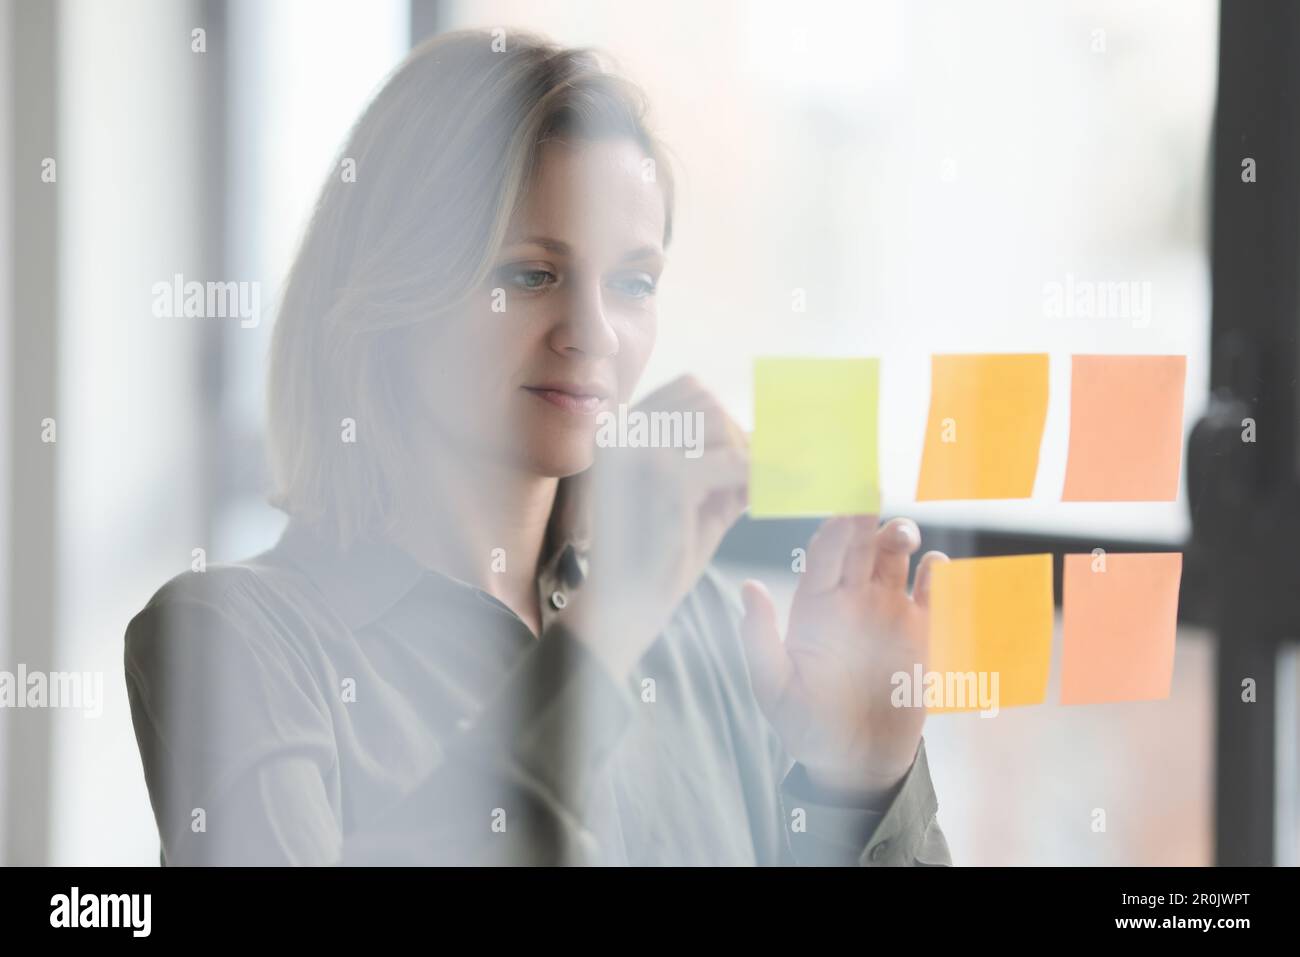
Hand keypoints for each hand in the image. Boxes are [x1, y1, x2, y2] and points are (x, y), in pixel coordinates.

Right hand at [566, 375, 748, 677]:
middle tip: (756, 474)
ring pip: (721, 424)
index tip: (751, 449)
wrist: (618, 607)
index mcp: (623, 431)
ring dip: (745, 457)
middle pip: (707, 400)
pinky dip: (756, 477)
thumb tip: (770, 442)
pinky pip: (735, 462)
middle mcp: (625, 431)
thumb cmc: (654, 558)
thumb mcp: (694, 502)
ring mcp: (642, 449)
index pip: (689, 388)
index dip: (727, 417)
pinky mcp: (666, 477)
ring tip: (750, 492)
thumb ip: (725, 470)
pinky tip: (760, 499)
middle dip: (737, 435)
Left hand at [739, 515, 947, 802]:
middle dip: (867, 515)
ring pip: (894, 556)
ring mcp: (886, 612)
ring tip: (903, 535)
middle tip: (873, 491)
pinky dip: (936, 572)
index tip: (843, 504)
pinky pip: (931, 590)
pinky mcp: (919, 632)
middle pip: (860, 543)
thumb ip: (760, 639)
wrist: (857, 763)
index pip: (824, 552)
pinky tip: (934, 568)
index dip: (834, 526)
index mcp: (814, 606)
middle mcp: (850, 600)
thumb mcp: (774, 689)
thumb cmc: (808, 728)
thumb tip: (748, 588)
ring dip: (899, 535)